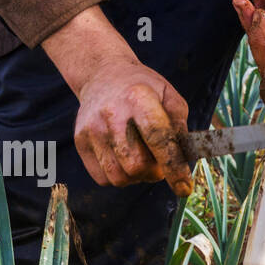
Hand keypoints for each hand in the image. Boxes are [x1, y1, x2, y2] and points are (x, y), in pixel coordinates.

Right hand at [43, 6, 193, 195]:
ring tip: (141, 158)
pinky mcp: (80, 141)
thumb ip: (180, 127)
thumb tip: (183, 159)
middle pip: (137, 165)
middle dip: (154, 172)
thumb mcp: (169, 96)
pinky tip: (124, 159)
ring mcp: (92, 129)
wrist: (104, 76)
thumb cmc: (144, 91)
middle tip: (159, 162)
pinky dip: (119, 177)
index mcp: (138, 98)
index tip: (184, 189)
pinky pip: (103, 179)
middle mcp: (111, 114)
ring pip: (119, 177)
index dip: (174, 167)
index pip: (159, 139)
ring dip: (137, 177)